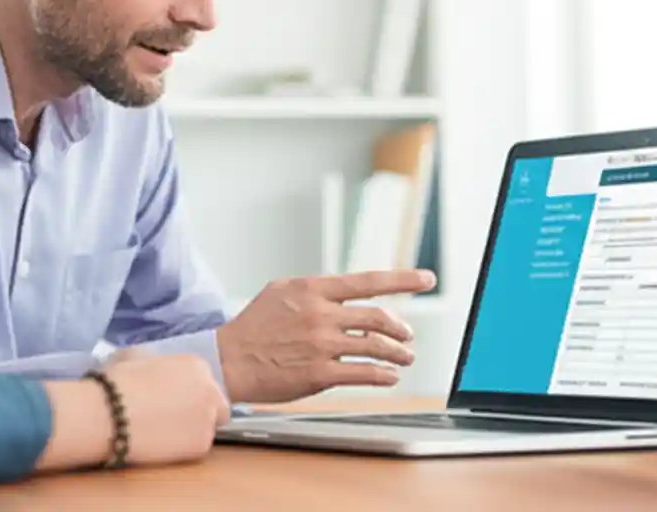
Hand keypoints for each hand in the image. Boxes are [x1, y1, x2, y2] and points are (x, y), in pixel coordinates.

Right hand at [107, 353, 229, 465]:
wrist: (110, 412)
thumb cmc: (118, 381)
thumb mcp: (139, 357)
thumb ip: (157, 363)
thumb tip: (152, 369)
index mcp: (197, 365)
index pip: (205, 383)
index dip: (190, 395)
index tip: (173, 403)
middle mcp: (211, 389)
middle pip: (218, 406)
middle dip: (201, 413)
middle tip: (176, 421)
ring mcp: (209, 417)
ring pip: (209, 428)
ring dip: (192, 431)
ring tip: (164, 435)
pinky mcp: (202, 444)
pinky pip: (198, 447)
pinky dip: (183, 448)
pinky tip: (162, 445)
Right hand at [217, 269, 437, 402]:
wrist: (229, 359)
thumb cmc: (253, 327)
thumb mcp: (281, 292)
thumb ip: (315, 290)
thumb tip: (345, 291)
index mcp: (312, 289)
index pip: (367, 281)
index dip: (403, 279)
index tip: (427, 279)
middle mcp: (320, 313)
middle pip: (378, 317)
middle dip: (401, 328)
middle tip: (408, 336)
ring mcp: (321, 344)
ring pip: (376, 346)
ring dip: (398, 353)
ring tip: (405, 358)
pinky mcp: (319, 373)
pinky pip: (364, 373)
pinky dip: (383, 375)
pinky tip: (389, 377)